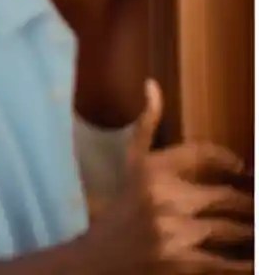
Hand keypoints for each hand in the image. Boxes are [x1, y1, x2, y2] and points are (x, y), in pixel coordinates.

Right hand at [80, 80, 253, 273]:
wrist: (97, 261)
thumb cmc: (121, 210)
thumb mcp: (130, 167)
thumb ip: (147, 126)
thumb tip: (152, 84)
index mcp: (150, 170)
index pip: (204, 153)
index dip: (229, 159)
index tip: (241, 167)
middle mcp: (162, 197)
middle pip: (229, 196)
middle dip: (248, 203)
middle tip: (252, 204)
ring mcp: (174, 231)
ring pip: (234, 228)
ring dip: (250, 232)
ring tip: (252, 229)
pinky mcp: (183, 262)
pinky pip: (229, 261)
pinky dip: (246, 263)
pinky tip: (252, 261)